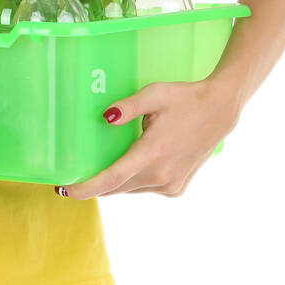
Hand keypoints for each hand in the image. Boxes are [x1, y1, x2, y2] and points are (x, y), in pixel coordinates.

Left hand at [55, 80, 240, 198]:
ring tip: (102, 168)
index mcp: (152, 153)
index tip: (64, 191)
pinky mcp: (177, 188)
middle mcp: (161, 175)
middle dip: (94, 185)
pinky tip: (134, 165)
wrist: (220, 110)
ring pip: (130, 189)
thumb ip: (128, 107)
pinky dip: (134, 181)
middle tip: (74, 177)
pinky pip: (145, 188)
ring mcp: (170, 185)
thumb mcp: (155, 94)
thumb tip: (106, 117)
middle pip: (117, 187)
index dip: (85, 188)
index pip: (112, 179)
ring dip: (115, 183)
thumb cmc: (185, 98)